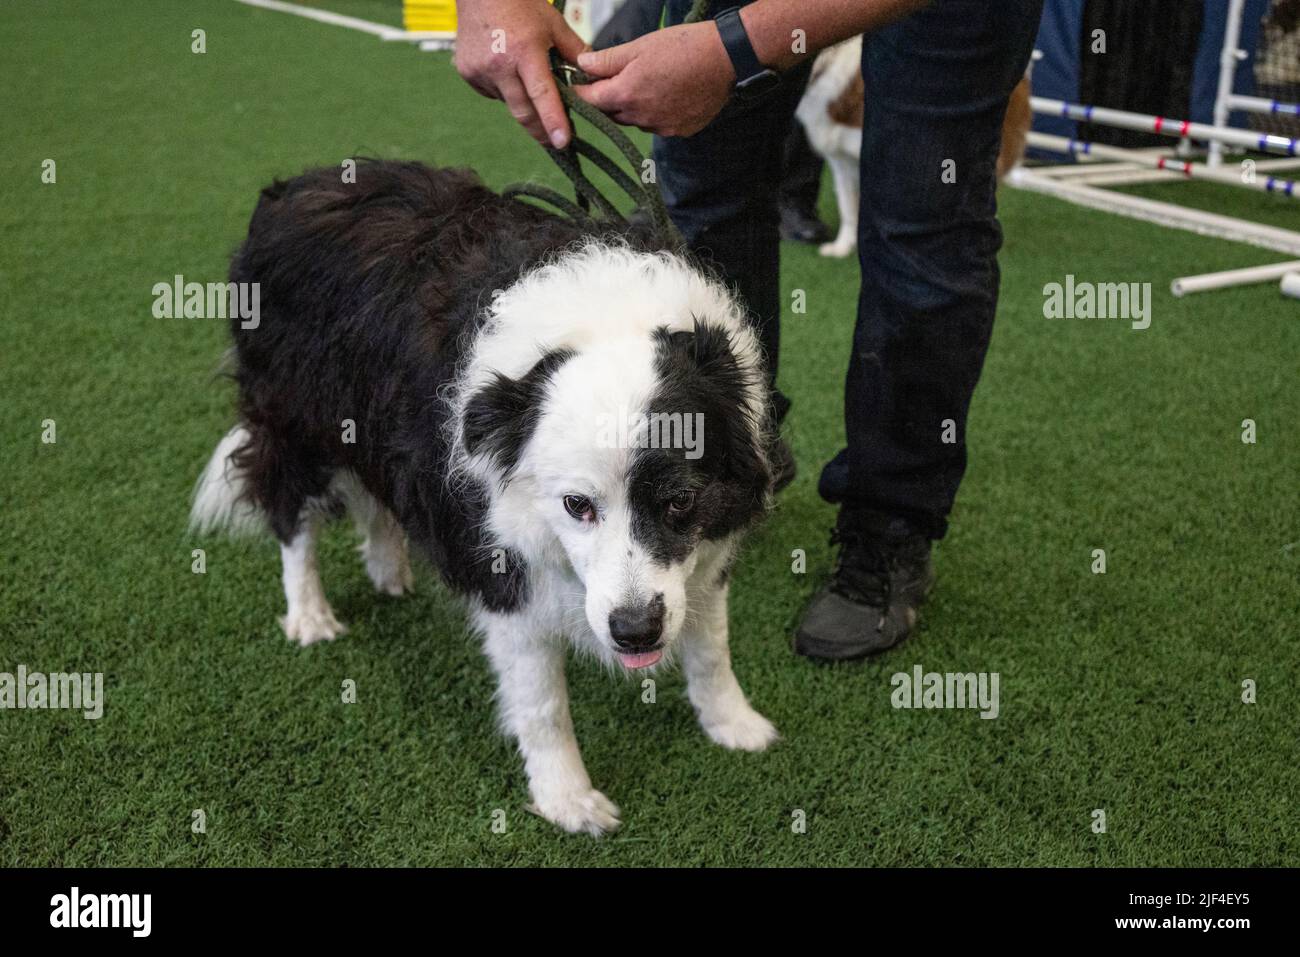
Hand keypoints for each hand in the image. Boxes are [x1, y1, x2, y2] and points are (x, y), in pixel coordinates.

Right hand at [453, 0, 586, 147]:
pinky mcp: (467, 73)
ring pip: (509, 103)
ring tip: (524, 74)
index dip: (553, 120)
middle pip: (523, 112)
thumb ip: (575, 52)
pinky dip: (504, 89)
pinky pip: (492, 93)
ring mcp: (480, 71)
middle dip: (540, 130)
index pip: (542, 94)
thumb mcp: (553, 23)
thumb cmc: (520, 4)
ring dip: (522, 100)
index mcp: (524, 51)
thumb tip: (591, 78)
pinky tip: (504, 68)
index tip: (562, 142)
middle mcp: (499, 64)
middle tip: (555, 141)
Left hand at [573, 22, 735, 136]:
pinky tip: (666, 95)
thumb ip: (608, 60)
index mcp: (626, 94)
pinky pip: (658, 124)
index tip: (578, 84)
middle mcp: (641, 117)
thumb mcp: (640, 46)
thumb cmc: (683, 46)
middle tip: (613, 80)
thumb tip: (582, 65)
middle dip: (608, 99)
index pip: (591, 100)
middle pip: (612, 113)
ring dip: (632, 107)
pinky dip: (655, 113)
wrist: (726, 59)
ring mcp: (662, 127)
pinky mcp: (680, 131)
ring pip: (635, 120)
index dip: (582, 91)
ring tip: (646, 84)